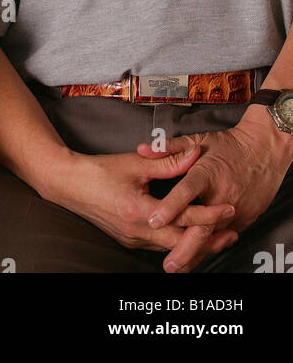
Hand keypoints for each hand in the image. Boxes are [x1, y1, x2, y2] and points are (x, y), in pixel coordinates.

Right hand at [55, 144, 236, 263]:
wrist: (68, 184)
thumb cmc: (98, 170)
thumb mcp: (135, 162)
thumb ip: (168, 161)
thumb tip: (194, 155)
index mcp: (139, 211)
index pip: (183, 216)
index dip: (209, 214)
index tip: (229, 208)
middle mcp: (137, 231)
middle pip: (182, 242)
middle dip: (209, 239)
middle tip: (232, 233)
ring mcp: (132, 239)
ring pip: (171, 247)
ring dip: (194, 241)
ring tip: (216, 235)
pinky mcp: (128, 240)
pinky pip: (158, 245)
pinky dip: (176, 240)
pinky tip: (186, 233)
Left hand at [137, 123, 288, 272]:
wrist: (264, 151)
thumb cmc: (229, 145)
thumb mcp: (198, 140)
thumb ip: (169, 148)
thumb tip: (142, 149)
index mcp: (207, 172)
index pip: (186, 191)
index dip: (170, 206)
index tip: (154, 219)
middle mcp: (222, 194)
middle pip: (202, 225)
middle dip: (184, 248)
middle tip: (169, 264)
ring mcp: (236, 208)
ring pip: (213, 237)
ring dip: (196, 253)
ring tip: (179, 267)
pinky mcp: (245, 217)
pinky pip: (225, 235)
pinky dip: (211, 245)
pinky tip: (197, 255)